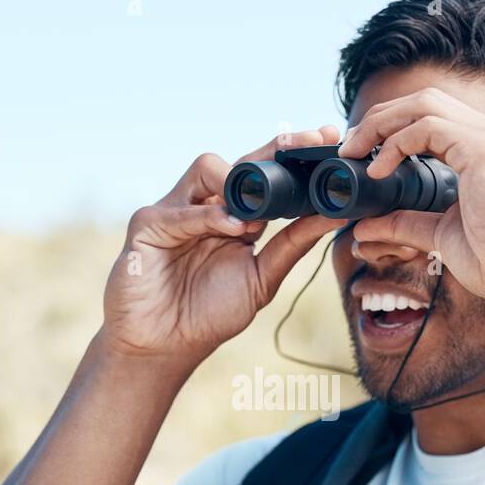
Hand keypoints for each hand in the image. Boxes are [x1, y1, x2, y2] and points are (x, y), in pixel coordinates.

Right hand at [102, 127, 347, 370]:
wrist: (163, 345)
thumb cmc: (208, 313)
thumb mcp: (261, 277)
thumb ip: (292, 245)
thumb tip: (336, 215)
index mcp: (234, 216)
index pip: (265, 176)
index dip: (293, 156)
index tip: (327, 139)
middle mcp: (206, 206)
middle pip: (241, 163)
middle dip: (275, 150)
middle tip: (308, 142)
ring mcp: (176, 211)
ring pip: (206, 168)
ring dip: (237, 180)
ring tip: (259, 209)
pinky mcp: (148, 225)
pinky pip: (180, 211)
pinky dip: (207, 216)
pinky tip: (231, 227)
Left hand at [338, 88, 484, 302]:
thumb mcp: (443, 236)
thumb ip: (407, 224)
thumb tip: (365, 225)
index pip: (432, 117)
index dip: (391, 127)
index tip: (361, 154)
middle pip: (423, 100)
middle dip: (380, 118)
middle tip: (349, 148)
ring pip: (422, 104)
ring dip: (380, 124)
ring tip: (354, 153)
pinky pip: (426, 127)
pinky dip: (395, 143)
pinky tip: (378, 171)